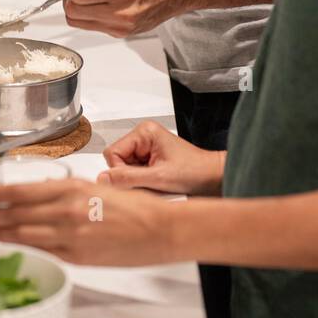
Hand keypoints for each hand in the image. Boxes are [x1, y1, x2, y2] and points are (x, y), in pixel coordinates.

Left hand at [0, 176, 179, 265]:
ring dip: (2, 233)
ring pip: (25, 235)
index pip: (23, 192)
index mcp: (72, 189)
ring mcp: (70, 236)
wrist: (159, 230)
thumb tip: (41, 191)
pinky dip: (24, 248)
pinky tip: (13, 246)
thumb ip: (67, 190)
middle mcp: (67, 211)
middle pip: (18, 214)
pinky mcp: (77, 257)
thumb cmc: (134, 207)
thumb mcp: (96, 187)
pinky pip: (43, 251)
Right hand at [99, 120, 224, 195]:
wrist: (213, 177)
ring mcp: (147, 149)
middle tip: (150, 182)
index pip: (112, 153)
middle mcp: (144, 138)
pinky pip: (135, 175)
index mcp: (144, 132)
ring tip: (157, 183)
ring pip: (125, 170)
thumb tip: (104, 179)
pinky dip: (144, 183)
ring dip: (138, 181)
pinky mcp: (151, 160)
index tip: (136, 180)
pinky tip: (158, 184)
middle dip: (130, 177)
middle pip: (117, 162)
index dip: (120, 171)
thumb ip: (128, 178)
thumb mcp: (158, 178)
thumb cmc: (195, 171)